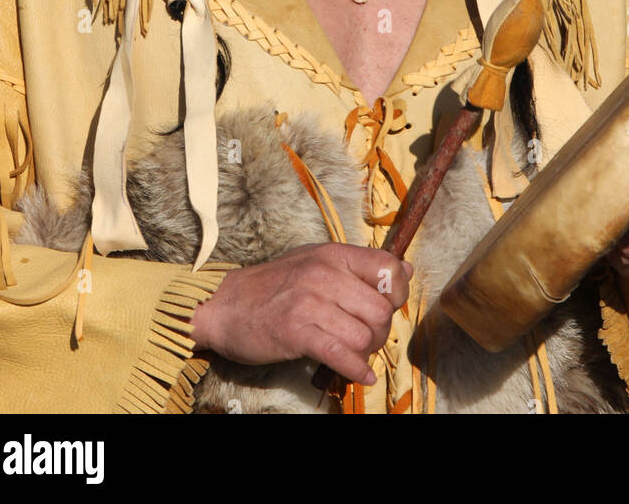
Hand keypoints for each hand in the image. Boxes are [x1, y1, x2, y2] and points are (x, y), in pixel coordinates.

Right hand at [188, 243, 412, 386]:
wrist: (224, 304)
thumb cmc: (274, 286)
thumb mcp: (317, 262)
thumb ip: (358, 267)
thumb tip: (404, 269)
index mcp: (334, 254)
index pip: (389, 268)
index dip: (398, 293)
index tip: (387, 307)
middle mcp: (324, 273)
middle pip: (381, 310)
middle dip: (380, 332)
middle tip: (365, 339)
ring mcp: (309, 301)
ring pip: (363, 335)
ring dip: (365, 353)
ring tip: (353, 354)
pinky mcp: (295, 331)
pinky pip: (340, 353)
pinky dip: (355, 369)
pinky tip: (359, 375)